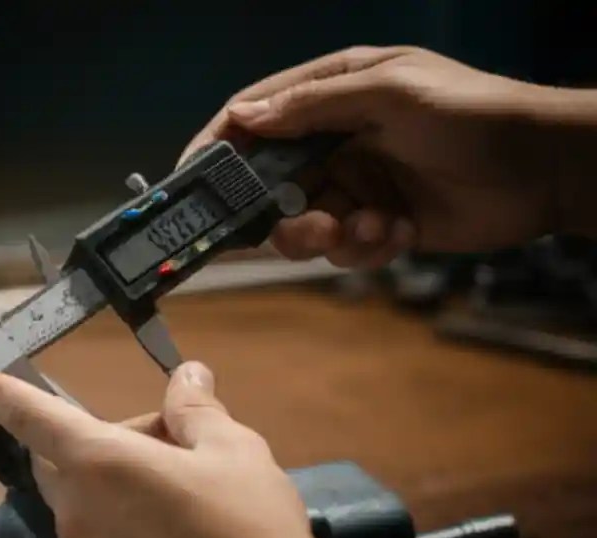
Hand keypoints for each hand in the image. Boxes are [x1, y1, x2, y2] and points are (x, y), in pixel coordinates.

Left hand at [0, 361, 354, 537]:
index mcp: (102, 462)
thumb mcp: (233, 448)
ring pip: (83, 510)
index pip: (33, 417)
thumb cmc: (254, 530)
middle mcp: (78, 512)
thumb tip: (186, 377)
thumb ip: (194, 409)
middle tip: (168, 452)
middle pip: (65, 462)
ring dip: (114, 497)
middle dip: (103, 448)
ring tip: (181, 508)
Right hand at [179, 45, 572, 266]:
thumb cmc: (473, 115)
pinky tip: (401, 230)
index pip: (254, 117)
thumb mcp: (389, 93)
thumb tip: (247, 118)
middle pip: (269, 184)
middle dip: (280, 213)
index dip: (217, 147)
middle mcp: (336, 139)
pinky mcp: (377, 223)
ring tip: (371, 226)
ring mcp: (356, 183)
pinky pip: (343, 248)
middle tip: (308, 226)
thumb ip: (313, 105)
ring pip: (302, 224)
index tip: (190, 182)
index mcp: (333, 92)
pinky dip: (366, 246)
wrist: (544, 169)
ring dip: (329, 235)